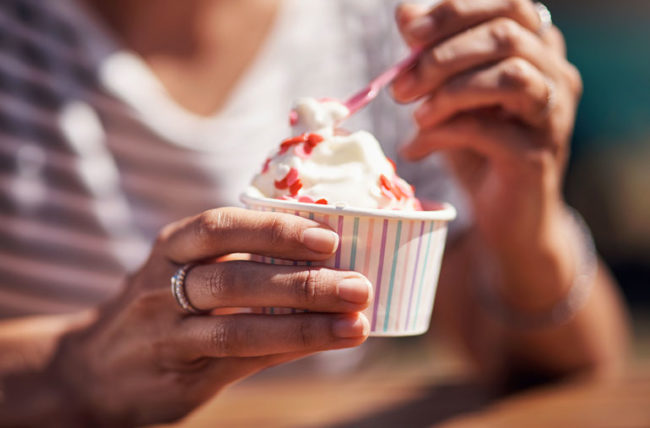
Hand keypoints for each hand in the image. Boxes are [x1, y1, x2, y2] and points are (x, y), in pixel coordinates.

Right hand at [47, 208, 370, 425]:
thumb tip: (325, 256)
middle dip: (302, 281)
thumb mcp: (185, 271)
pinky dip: (286, 349)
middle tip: (358, 285)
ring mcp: (168, 334)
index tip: (328, 237)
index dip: (275, 230)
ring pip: (238, 327)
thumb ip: (242, 262)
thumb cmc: (161, 308)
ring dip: (303, 325)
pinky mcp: (181, 374)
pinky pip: (239, 361)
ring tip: (355, 324)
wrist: (94, 368)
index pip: (221, 226)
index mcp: (173, 247)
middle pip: (235, 278)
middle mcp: (164, 286)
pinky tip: (324, 342)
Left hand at [392, 0, 581, 253]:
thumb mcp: (450, 95)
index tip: (409, 31)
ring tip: (416, 116)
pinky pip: (487, 130)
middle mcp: (556, 75)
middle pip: (507, 35)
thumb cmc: (477, 147)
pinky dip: (443, 134)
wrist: (505, 213)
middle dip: (442, 55)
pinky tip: (416, 148)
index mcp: (538, 49)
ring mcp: (553, 116)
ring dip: (449, 91)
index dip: (457, 11)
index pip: (509, 5)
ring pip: (509, 76)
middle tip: (401, 86)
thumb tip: (406, 14)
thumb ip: (433, 55)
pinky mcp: (537, 155)